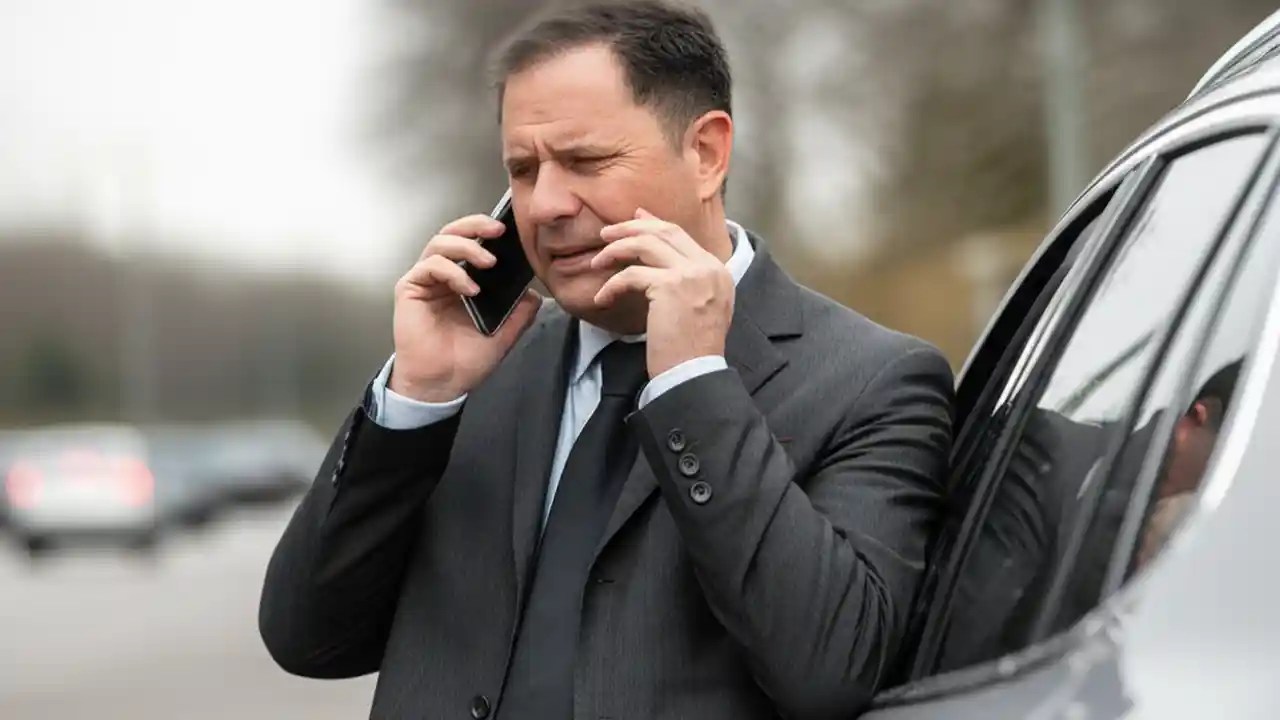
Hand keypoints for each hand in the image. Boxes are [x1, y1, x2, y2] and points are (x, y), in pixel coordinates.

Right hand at [390, 214, 540, 401]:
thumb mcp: (504, 333)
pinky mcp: (410, 288)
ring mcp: (426, 280)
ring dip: (467, 247)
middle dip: (476, 224)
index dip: (487, 230)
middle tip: (498, 229)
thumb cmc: (466, 360)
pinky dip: (452, 271)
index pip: (472, 242)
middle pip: (454, 233)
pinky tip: (469, 288)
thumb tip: (534, 292)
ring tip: (489, 262)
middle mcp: (443, 275)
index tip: (510, 229)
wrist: (443, 383)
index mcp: (463, 280)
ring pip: (440, 243)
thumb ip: (520, 312)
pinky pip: (429, 266)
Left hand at [592, 209, 733, 376]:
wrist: (694, 374)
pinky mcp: (670, 288)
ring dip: (616, 248)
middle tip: (607, 233)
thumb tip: (656, 256)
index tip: (634, 220)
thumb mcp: (698, 307)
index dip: (654, 224)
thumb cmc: (691, 350)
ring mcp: (691, 275)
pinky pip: (630, 276)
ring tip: (598, 260)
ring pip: (646, 244)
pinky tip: (601, 298)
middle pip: (665, 231)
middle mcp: (707, 268)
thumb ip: (685, 280)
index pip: (682, 235)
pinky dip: (611, 285)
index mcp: (717, 271)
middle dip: (632, 227)